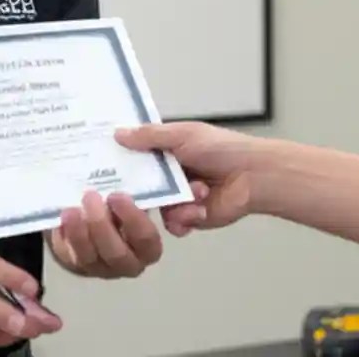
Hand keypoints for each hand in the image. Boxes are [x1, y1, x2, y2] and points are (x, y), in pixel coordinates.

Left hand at [47, 190, 163, 277]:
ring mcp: (100, 268)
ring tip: (71, 209)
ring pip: (89, 257)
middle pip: (116, 253)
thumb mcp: (140, 196)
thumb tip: (151, 177)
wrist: (94, 215)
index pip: (146, 240)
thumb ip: (151, 191)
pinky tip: (61, 217)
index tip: (116, 195)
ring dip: (79, 233)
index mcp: (147, 247)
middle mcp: (127, 263)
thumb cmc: (121, 204)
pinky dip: (64, 236)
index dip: (132, 220)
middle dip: (101, 225)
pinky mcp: (76, 265)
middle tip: (90, 197)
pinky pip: (68, 255)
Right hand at [114, 121, 259, 236]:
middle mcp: (170, 176)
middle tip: (132, 194)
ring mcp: (179, 198)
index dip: (122, 164)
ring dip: (176, 202)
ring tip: (198, 192)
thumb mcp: (182, 135)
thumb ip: (149, 136)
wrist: (253, 176)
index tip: (105, 169)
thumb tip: (118, 133)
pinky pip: (174, 224)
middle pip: (141, 187)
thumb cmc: (221, 149)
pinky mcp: (190, 218)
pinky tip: (199, 208)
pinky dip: (185, 217)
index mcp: (166, 152)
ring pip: (157, 208)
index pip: (135, 159)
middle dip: (141, 191)